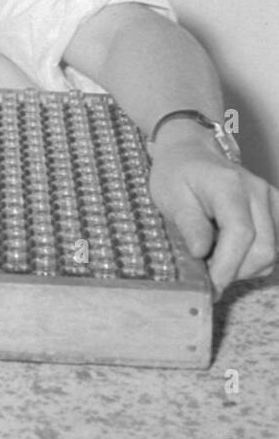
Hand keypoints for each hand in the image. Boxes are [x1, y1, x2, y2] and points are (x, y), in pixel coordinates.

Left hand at [148, 126, 278, 293]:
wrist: (190, 152)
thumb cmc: (176, 173)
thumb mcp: (170, 197)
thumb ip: (189, 224)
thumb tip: (201, 253)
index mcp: (229, 186)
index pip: (241, 233)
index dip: (228, 265)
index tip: (211, 286)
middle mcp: (258, 192)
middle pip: (264, 248)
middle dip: (236, 270)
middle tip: (207, 275)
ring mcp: (271, 200)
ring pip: (274, 252)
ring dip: (245, 267)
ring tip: (215, 259)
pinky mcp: (276, 209)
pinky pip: (276, 246)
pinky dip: (254, 259)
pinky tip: (230, 252)